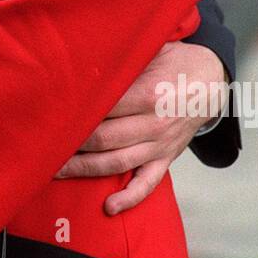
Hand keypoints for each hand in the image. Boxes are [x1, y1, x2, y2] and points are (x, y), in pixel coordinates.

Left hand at [54, 42, 225, 214]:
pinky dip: (129, 198)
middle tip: (43, 144)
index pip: (103, 109)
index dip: (75, 113)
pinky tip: (109, 207)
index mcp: (149, 95)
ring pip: (117, 163)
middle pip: (104, 139)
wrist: (213, 81)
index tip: (50, 113)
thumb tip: (85, 54)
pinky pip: (148, 183)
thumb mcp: (152, 50)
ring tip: (56, 171)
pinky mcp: (166, 159)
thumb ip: (122, 58)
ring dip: (85, 170)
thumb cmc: (176, 62)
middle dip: (71, 144)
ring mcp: (160, 145)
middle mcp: (155, 124)